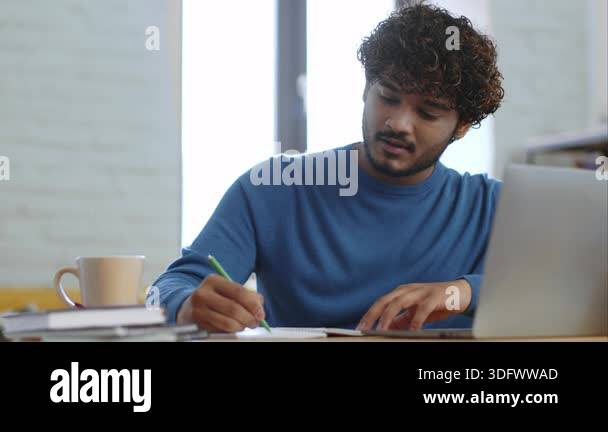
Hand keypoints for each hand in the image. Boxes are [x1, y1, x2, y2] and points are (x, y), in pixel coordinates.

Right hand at [176, 274, 265, 331]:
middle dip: (249, 318)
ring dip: (241, 326)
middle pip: (233, 308)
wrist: (188, 306)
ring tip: (244, 325)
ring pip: (227, 322)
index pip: (238, 292)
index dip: (253, 304)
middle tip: (255, 322)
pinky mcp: (197, 324)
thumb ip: (246, 294)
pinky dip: (230, 330)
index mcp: (213, 280)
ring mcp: (198, 310)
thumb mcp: (227, 289)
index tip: (261, 313)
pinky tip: (232, 326)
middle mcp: (203, 293)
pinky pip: (220, 330)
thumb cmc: (214, 296)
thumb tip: (259, 306)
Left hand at [357, 279, 471, 330]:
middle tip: (364, 328)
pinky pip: (422, 309)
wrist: (460, 293)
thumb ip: (401, 320)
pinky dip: (416, 320)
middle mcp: (407, 290)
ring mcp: (420, 292)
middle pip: (384, 301)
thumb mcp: (415, 312)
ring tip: (381, 330)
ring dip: (388, 316)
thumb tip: (386, 329)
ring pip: (399, 302)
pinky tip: (412, 330)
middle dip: (373, 315)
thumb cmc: (435, 303)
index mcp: (400, 293)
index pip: (380, 303)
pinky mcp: (434, 297)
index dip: (369, 315)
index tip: (360, 327)